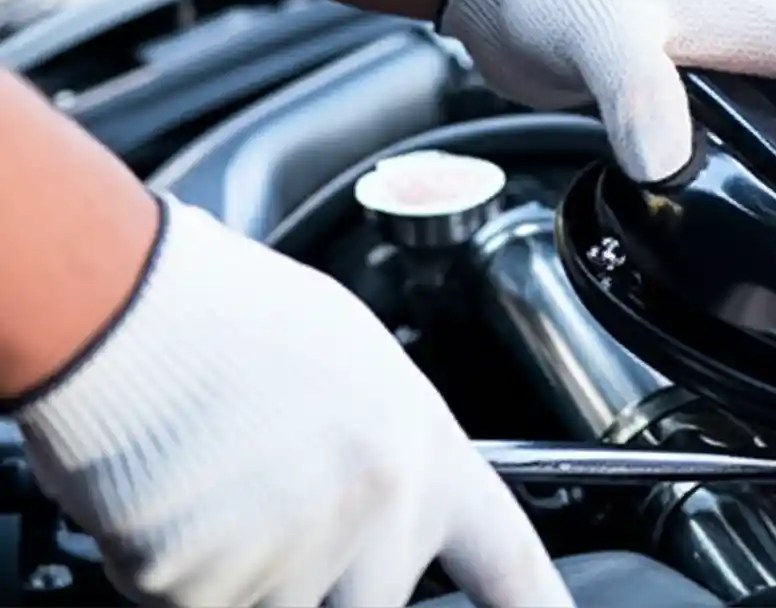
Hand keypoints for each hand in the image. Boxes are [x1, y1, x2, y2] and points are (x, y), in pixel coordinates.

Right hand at [15, 196, 570, 606]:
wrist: (127, 304)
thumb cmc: (235, 317)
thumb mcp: (358, 368)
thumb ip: (388, 452)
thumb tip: (388, 496)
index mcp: (424, 459)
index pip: (510, 561)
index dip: (542, 604)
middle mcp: (375, 521)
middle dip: (324, 579)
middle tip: (274, 499)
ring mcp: (292, 563)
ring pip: (275, 607)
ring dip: (242, 568)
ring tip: (215, 476)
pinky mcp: (203, 589)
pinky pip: (196, 600)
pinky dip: (176, 564)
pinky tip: (171, 487)